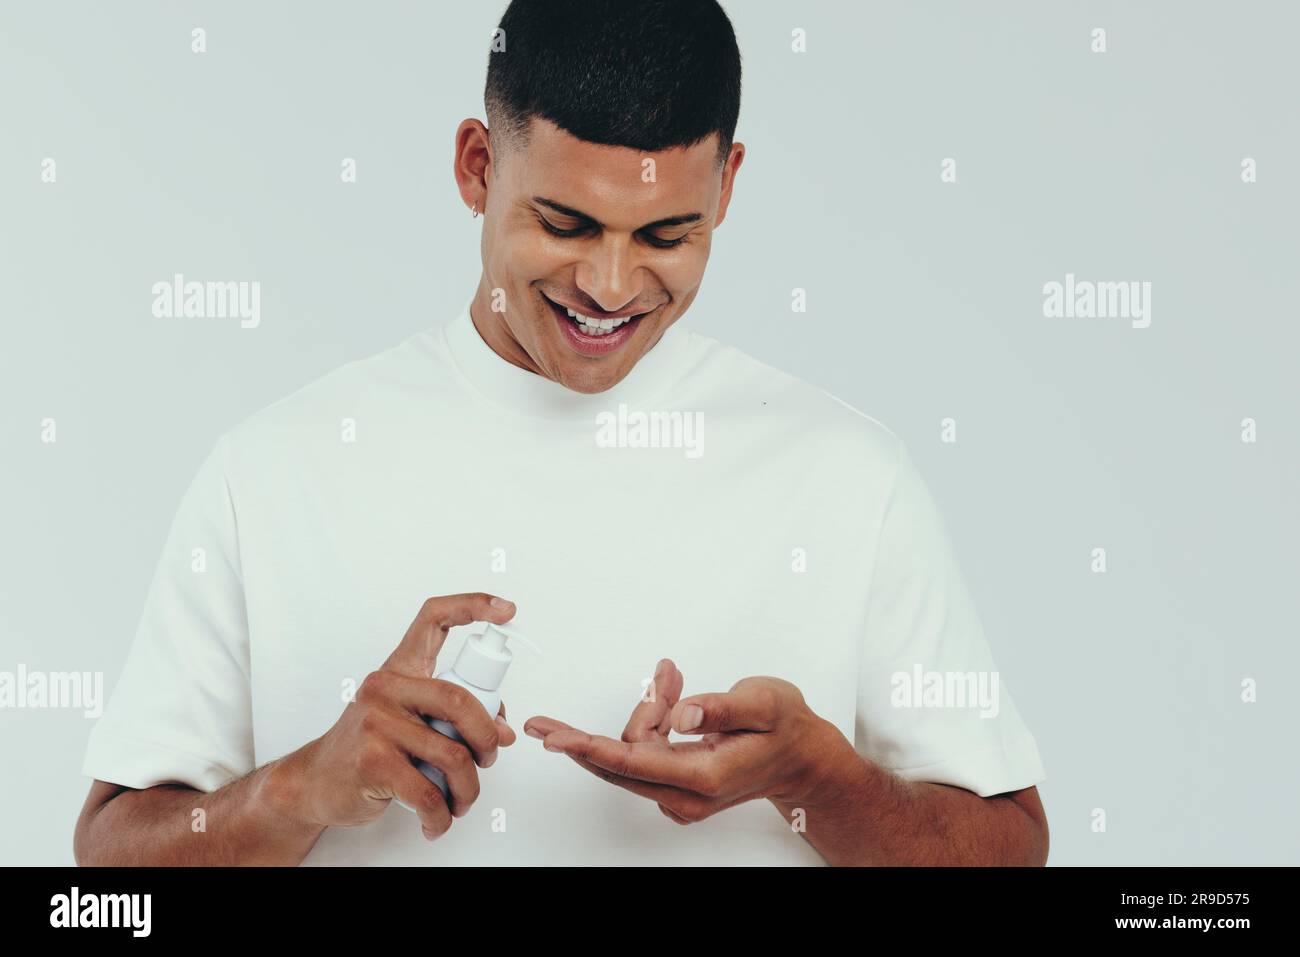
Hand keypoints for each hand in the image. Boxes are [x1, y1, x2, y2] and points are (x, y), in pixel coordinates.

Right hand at [287, 593, 517, 840]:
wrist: (315, 783)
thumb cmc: (371, 748)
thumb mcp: (409, 720)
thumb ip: (454, 716)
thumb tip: (503, 729)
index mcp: (399, 669)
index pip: (434, 619)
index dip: (474, 606)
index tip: (507, 610)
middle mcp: (385, 688)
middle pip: (460, 701)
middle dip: (487, 737)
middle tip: (490, 758)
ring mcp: (375, 723)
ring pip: (453, 755)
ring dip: (469, 788)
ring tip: (462, 799)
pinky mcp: (372, 762)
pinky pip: (428, 793)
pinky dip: (442, 815)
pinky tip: (438, 820)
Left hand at [524, 659, 839, 824]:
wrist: (803, 757)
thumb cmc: (786, 728)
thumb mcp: (763, 702)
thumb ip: (720, 708)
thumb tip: (681, 715)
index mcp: (705, 776)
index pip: (632, 761)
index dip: (587, 746)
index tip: (553, 738)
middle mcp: (687, 794)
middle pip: (618, 761)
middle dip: (589, 732)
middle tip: (546, 719)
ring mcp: (680, 795)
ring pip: (631, 750)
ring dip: (645, 709)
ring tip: (671, 678)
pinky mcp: (675, 786)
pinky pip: (643, 751)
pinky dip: (651, 720)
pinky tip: (671, 694)